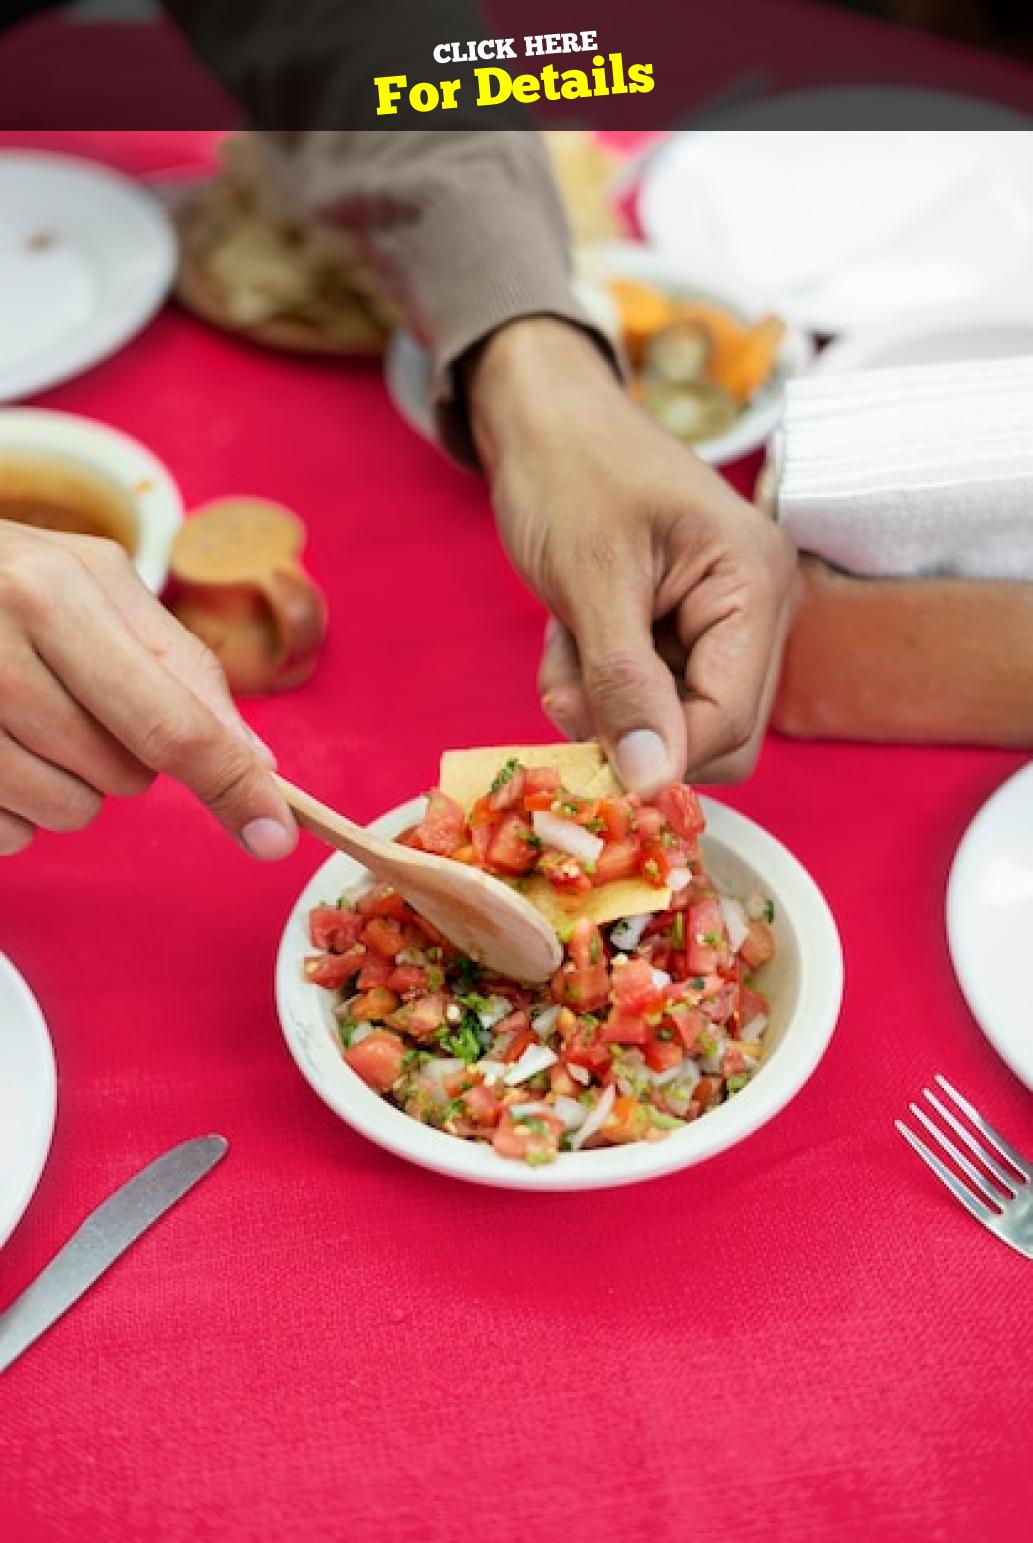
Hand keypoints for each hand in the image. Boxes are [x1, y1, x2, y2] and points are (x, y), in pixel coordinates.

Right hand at [0, 522, 296, 858]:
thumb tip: (254, 760)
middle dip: (126, 758)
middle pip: (124, 776)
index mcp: (55, 591)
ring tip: (27, 719)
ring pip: (67, 811)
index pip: (173, 721)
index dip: (233, 785)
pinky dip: (15, 810)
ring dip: (68, 786)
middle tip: (80, 700)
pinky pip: (8, 834)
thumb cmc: (3, 579)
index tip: (276, 835)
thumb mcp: (90, 583)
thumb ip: (178, 664)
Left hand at [466, 318, 798, 790]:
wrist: (541, 417)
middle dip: (630, 725)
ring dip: (605, 704)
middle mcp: (758, 607)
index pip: (732, 722)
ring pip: (672, 721)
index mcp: (755, 583)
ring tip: (566, 642)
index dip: (661, 756)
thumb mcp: (591, 581)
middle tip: (567, 686)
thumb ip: (624, 684)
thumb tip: (652, 780)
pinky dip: (599, 683)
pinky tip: (571, 634)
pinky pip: (649, 695)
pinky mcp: (685, 628)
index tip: (589, 762)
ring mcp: (724, 620)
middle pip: (714, 734)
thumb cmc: (568, 473)